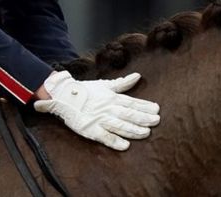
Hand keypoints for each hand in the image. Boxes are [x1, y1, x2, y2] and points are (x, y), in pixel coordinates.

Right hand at [33, 70, 159, 150]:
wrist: (63, 96)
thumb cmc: (85, 91)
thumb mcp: (105, 85)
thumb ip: (122, 83)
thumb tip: (137, 76)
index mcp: (112, 98)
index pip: (132, 102)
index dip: (144, 106)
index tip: (157, 109)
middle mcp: (108, 108)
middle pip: (128, 114)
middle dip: (143, 118)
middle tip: (156, 121)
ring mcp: (100, 119)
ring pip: (119, 125)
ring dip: (133, 129)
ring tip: (146, 133)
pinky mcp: (91, 130)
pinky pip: (104, 137)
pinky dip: (114, 141)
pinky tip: (125, 146)